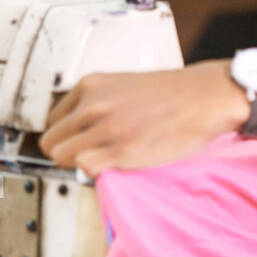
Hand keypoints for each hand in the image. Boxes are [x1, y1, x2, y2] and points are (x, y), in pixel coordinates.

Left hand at [39, 58, 248, 176]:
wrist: (205, 97)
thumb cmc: (172, 93)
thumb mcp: (123, 85)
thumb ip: (97, 103)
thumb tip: (79, 130)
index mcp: (90, 85)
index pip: (52, 120)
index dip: (69, 134)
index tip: (84, 140)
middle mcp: (93, 104)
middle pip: (51, 141)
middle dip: (69, 151)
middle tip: (94, 153)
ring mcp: (106, 128)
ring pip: (62, 157)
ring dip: (81, 162)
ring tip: (108, 157)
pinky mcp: (122, 150)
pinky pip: (85, 168)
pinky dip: (97, 171)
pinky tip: (118, 162)